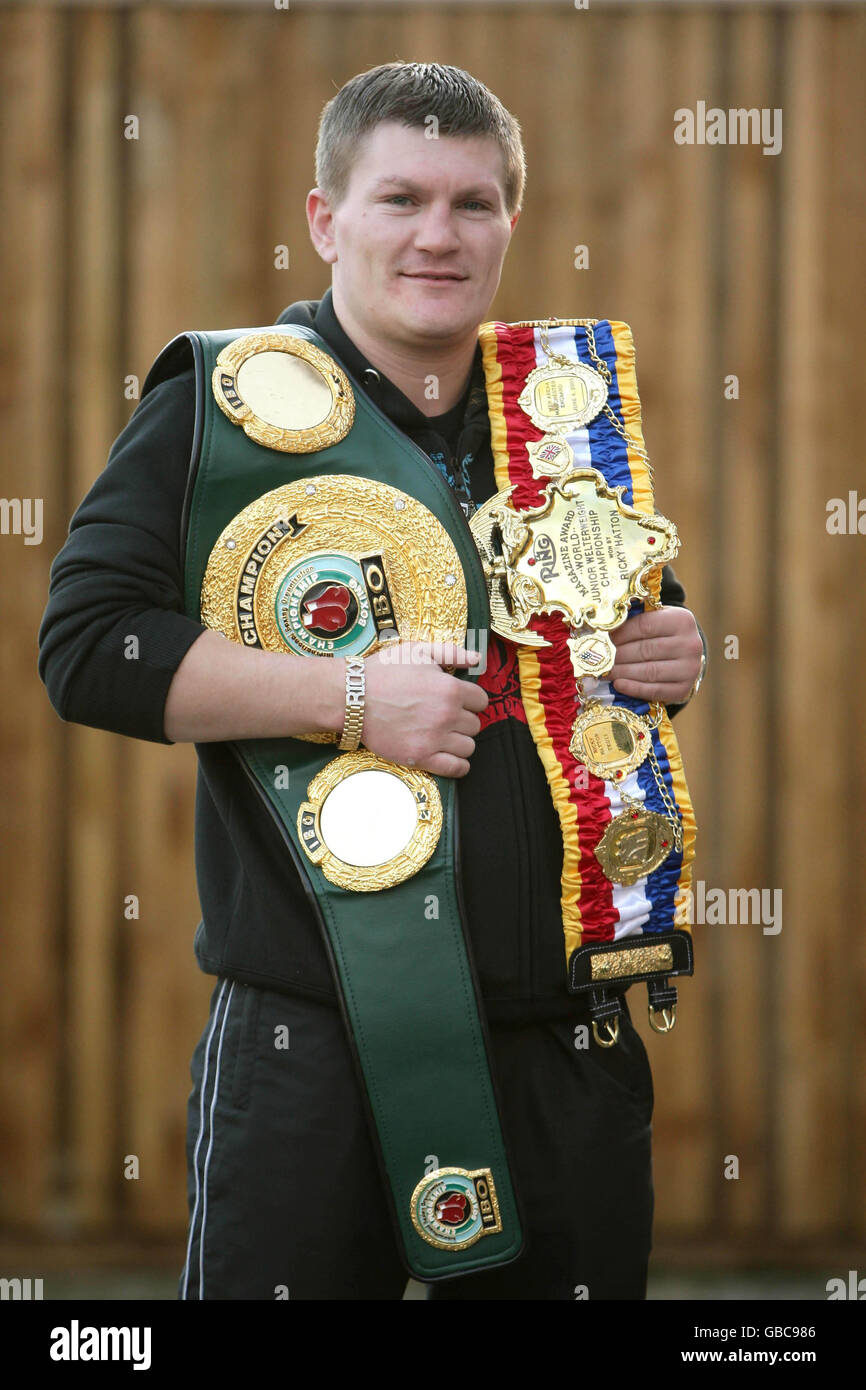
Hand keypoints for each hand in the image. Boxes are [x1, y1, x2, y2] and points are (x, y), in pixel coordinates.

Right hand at [361, 640, 488, 778]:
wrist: (351, 697)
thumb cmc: (383, 672)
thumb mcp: (418, 652)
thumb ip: (451, 653)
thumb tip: (477, 658)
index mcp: (450, 689)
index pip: (481, 701)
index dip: (471, 700)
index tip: (459, 701)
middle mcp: (447, 715)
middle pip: (475, 725)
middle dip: (463, 720)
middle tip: (446, 717)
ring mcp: (434, 738)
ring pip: (468, 747)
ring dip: (460, 741)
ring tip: (444, 735)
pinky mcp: (420, 757)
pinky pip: (456, 768)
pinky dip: (459, 765)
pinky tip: (450, 757)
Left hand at [608, 606, 702, 704]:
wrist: (686, 657)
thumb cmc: (663, 635)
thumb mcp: (656, 620)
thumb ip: (635, 621)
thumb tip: (603, 629)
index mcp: (682, 620)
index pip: (645, 626)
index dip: (621, 633)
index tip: (602, 639)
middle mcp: (690, 644)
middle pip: (645, 650)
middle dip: (618, 654)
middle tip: (599, 658)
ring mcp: (690, 668)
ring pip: (649, 671)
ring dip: (622, 672)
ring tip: (604, 671)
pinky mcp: (684, 689)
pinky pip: (654, 690)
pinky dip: (634, 688)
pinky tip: (618, 684)